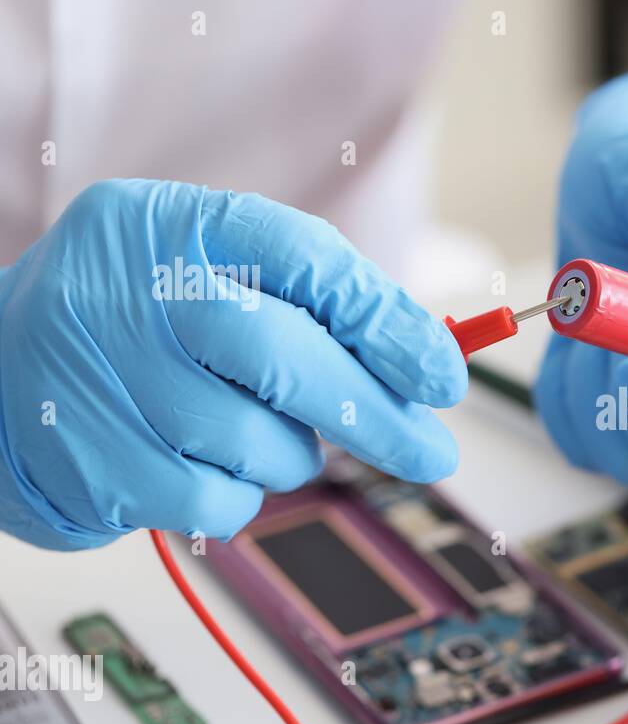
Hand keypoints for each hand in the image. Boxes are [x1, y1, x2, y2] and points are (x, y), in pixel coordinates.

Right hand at [0, 179, 466, 549]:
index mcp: (173, 224)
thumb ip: (312, 307)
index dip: (386, 322)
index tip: (443, 374)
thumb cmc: (140, 327)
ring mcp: (98, 375)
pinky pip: (214, 499)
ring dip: (288, 455)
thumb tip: (426, 369)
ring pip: (255, 440)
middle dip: (373, 413)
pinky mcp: (88, 459)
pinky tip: (201, 463)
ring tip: (253, 432)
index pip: (305, 259)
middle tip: (429, 452)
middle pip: (283, 356)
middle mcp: (127, 288)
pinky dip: (236, 494)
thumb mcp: (214, 277)